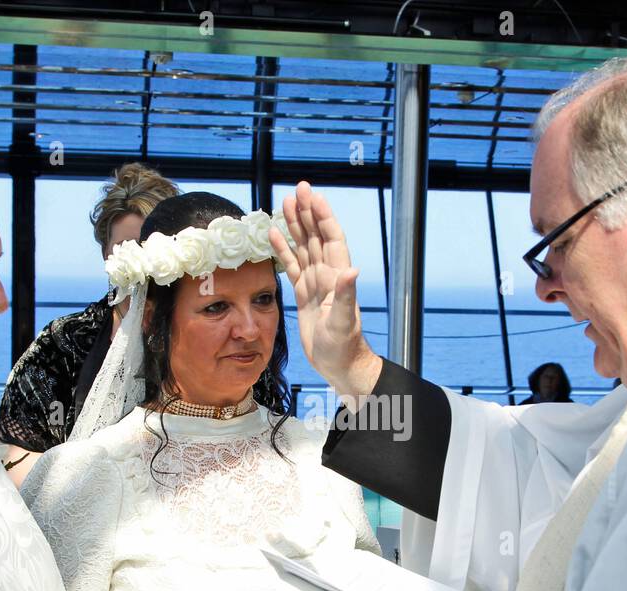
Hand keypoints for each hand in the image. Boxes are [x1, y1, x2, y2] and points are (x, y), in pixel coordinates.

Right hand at [271, 182, 381, 404]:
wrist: (339, 365)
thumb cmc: (344, 347)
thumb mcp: (343, 322)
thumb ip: (346, 296)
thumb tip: (352, 270)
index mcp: (338, 277)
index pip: (332, 239)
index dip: (323, 217)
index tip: (312, 196)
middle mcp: (328, 276)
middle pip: (317, 236)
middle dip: (308, 212)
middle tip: (298, 189)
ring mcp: (316, 284)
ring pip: (304, 247)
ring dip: (296, 226)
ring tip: (285, 203)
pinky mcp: (304, 295)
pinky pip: (292, 267)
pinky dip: (284, 250)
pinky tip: (274, 235)